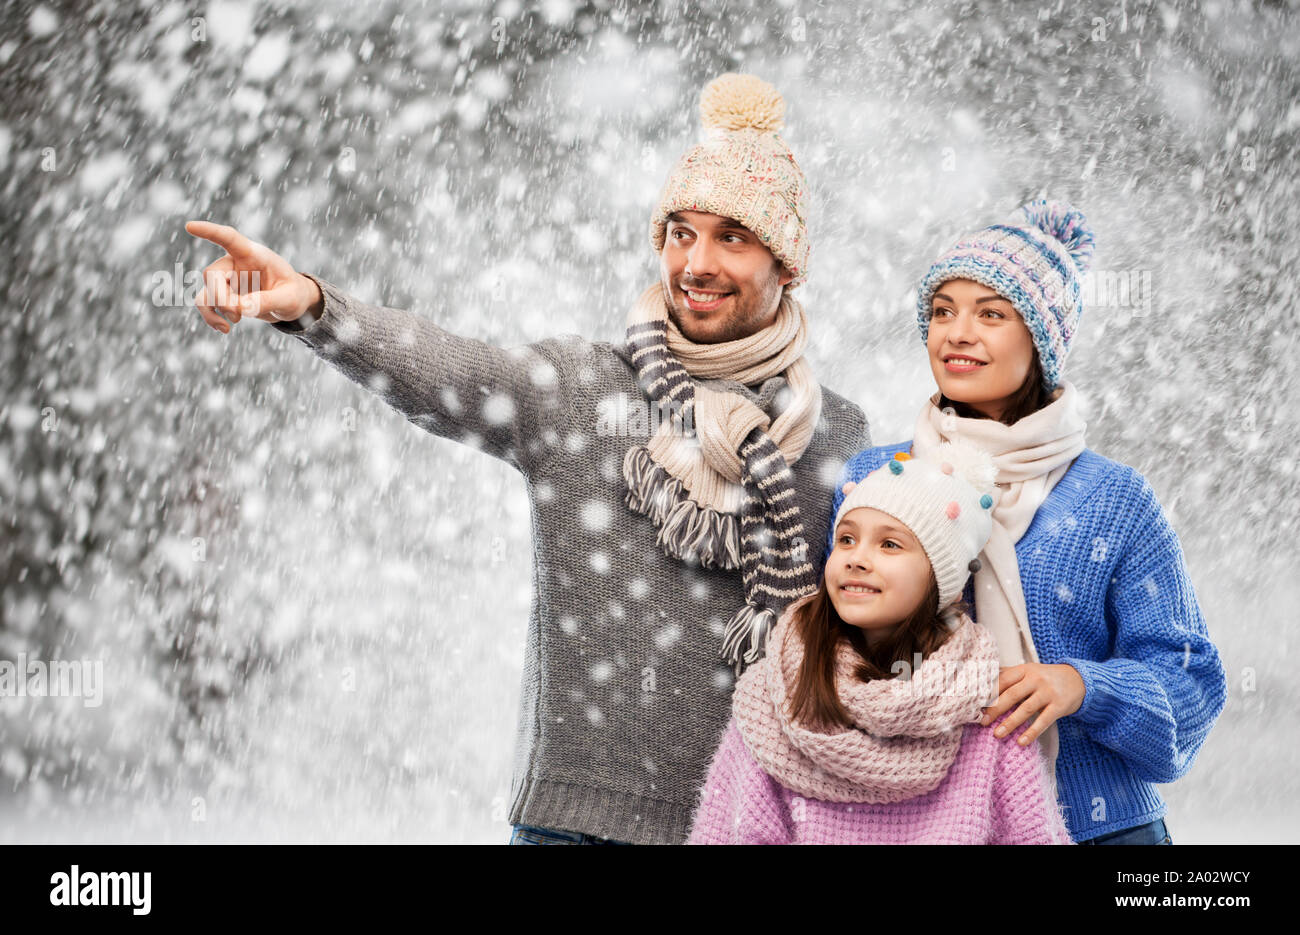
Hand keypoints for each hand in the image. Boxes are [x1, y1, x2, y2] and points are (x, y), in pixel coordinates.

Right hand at [185, 220, 320, 333]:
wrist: (292, 303)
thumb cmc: (293, 293)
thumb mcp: (289, 299)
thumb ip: (267, 301)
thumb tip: (241, 308)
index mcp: (253, 255)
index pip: (229, 238)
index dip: (210, 232)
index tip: (190, 226)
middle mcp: (235, 263)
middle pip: (212, 274)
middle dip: (221, 298)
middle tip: (238, 314)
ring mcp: (228, 279)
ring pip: (206, 291)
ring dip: (214, 310)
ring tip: (231, 325)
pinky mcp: (224, 294)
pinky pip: (206, 303)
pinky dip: (211, 317)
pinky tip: (224, 328)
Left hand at [978, 663, 1085, 745]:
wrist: (1079, 679)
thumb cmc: (1046, 677)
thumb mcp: (1028, 671)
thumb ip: (1009, 675)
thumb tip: (983, 680)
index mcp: (1024, 670)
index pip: (1003, 680)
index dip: (988, 692)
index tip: (976, 704)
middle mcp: (1035, 679)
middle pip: (1011, 695)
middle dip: (995, 709)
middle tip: (982, 722)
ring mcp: (1048, 692)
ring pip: (1026, 709)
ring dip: (1010, 723)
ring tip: (997, 734)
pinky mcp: (1059, 706)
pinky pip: (1043, 721)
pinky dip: (1031, 733)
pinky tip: (1021, 742)